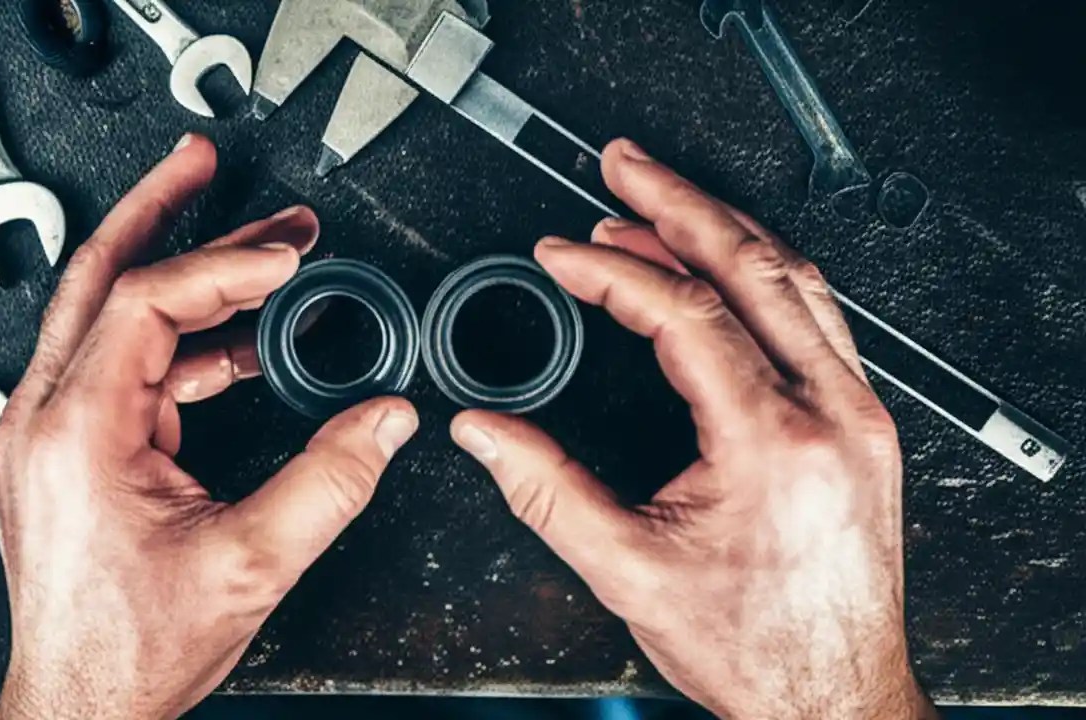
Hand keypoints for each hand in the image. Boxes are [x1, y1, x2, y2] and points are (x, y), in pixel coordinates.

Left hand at [0, 134, 418, 719]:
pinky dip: (184, 345)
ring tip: (259, 256)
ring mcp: (50, 434)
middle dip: (162, 211)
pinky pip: (125, 368)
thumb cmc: (126, 653)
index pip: (149, 300)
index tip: (287, 252)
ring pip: (110, 316)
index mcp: (76, 431)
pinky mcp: (68, 453)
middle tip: (205, 161)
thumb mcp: (250, 565)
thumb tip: (387, 421)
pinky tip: (244, 345)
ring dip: (186, 282)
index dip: (226, 265)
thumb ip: (329, 483)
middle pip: (101, 275)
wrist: (79, 708)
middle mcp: (46, 419)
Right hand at [451, 139, 936, 719]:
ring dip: (723, 228)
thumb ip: (546, 488)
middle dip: (676, 204)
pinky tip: (729, 261)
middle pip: (750, 267)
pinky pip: (817, 313)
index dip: (610, 272)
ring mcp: (856, 412)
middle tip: (623, 166)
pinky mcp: (863, 421)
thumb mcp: (629, 571)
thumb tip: (482, 432)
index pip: (682, 314)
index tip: (560, 254)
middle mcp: (828, 413)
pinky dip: (763, 271)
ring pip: (794, 279)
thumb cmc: (757, 648)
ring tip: (659, 200)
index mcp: (770, 442)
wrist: (836, 695)